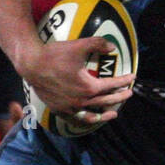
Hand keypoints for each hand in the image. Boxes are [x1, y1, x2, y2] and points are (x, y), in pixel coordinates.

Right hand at [19, 37, 135, 123]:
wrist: (32, 65)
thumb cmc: (55, 54)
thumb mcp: (79, 45)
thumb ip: (98, 44)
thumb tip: (113, 47)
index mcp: (88, 87)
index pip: (112, 85)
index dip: (124, 81)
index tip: (132, 77)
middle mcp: (81, 101)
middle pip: (105, 101)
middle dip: (119, 97)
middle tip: (129, 93)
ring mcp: (69, 107)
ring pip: (91, 115)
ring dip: (104, 114)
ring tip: (113, 113)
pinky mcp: (59, 109)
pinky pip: (75, 119)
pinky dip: (85, 120)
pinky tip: (89, 118)